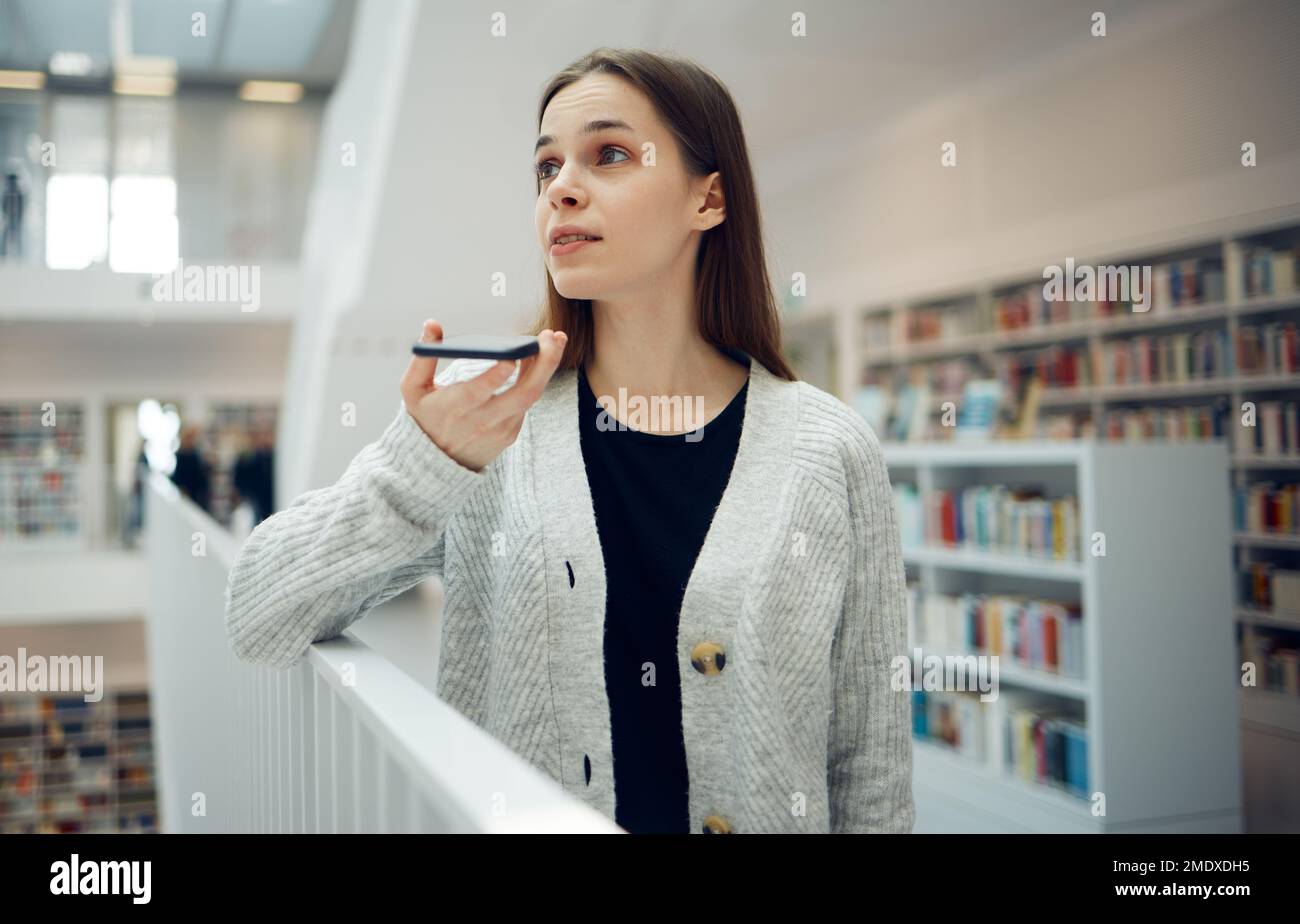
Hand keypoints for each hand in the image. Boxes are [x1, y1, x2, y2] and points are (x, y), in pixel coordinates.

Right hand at [399, 319, 566, 472]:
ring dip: (546, 367)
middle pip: (523, 394)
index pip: (480, 391)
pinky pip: (526, 403)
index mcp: (455, 407)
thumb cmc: (425, 418)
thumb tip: (432, 324)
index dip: (497, 375)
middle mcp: (482, 420)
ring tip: (553, 340)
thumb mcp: (413, 388)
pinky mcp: (511, 433)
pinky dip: (534, 378)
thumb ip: (424, 355)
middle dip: (544, 364)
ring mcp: (501, 429)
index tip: (513, 355)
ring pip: (531, 397)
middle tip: (552, 336)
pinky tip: (536, 358)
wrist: (438, 465)